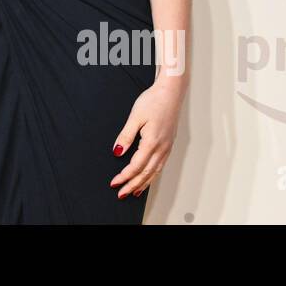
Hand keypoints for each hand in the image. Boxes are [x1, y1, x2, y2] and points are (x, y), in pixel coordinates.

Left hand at [109, 79, 183, 198]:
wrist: (171, 92)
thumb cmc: (154, 101)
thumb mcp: (135, 117)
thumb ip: (125, 136)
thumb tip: (117, 152)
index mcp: (152, 142)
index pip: (136, 166)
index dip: (125, 176)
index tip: (114, 183)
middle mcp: (162, 148)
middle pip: (146, 173)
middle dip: (132, 184)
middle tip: (121, 193)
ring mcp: (167, 147)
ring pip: (155, 171)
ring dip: (143, 183)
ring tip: (133, 192)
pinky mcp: (168, 144)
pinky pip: (160, 165)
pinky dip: (152, 175)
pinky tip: (148, 178)